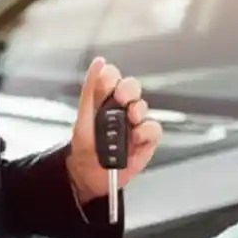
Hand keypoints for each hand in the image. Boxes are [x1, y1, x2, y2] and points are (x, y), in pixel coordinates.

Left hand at [67, 57, 162, 203]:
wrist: (90, 175)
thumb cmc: (85, 145)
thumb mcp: (84, 115)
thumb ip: (91, 88)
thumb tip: (99, 62)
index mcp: (105, 98)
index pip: (113, 77)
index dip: (113, 77)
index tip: (109, 83)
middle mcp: (122, 108)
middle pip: (133, 87)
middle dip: (129, 89)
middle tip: (122, 98)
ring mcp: (135, 123)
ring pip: (144, 106)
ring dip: (137, 110)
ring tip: (129, 119)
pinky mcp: (146, 139)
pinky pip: (154, 128)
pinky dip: (145, 131)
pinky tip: (135, 138)